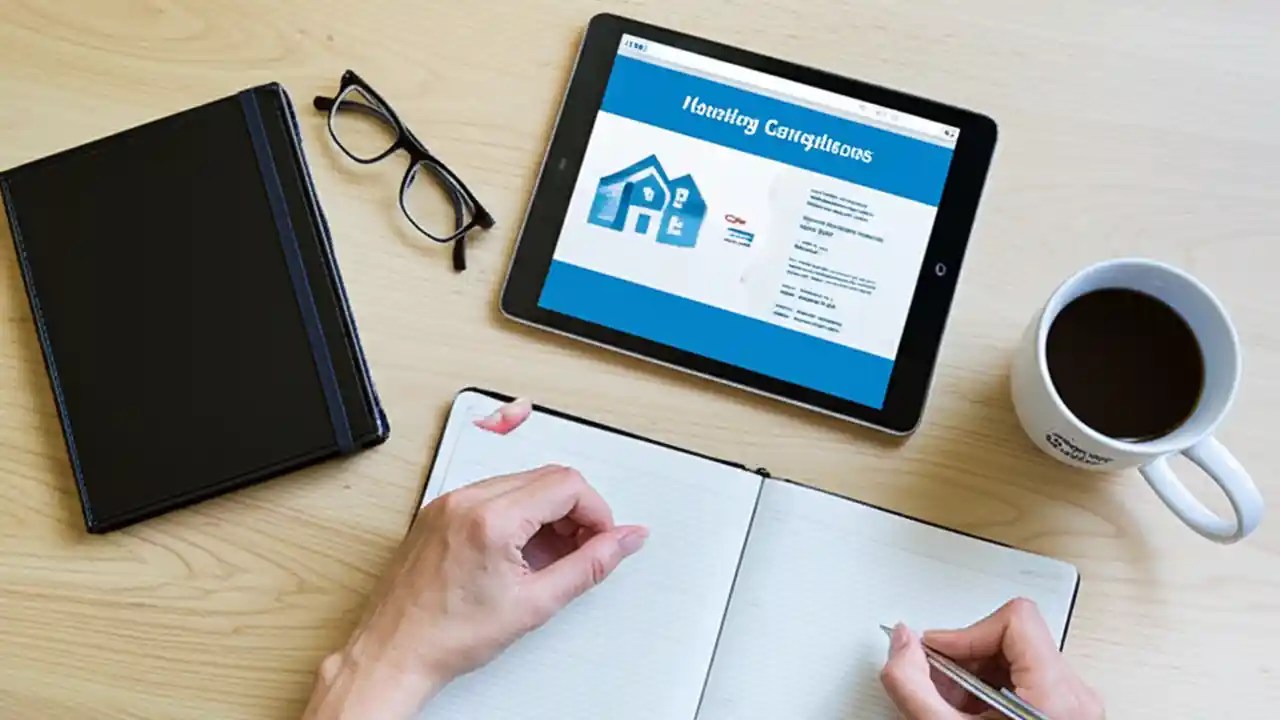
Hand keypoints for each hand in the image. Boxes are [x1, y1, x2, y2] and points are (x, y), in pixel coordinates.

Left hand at [303, 400, 648, 718]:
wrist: (395, 653)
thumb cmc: (448, 637)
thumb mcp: (535, 603)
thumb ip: (590, 565)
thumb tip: (626, 539)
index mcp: (491, 518)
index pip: (567, 485)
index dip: (596, 512)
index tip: (602, 540)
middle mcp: (466, 500)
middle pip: (547, 478)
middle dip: (575, 511)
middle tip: (580, 551)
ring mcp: (448, 503)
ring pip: (521, 483)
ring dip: (546, 513)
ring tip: (546, 559)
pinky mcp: (439, 512)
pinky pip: (492, 494)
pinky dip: (517, 515)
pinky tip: (518, 554)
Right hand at [881, 598, 1103, 718]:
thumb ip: (913, 685)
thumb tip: (903, 644)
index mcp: (1058, 697)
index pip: (1015, 620)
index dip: (966, 631)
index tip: (937, 653)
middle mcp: (1075, 698)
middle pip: (1012, 638)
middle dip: (963, 660)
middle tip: (936, 684)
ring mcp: (1073, 708)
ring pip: (1015, 660)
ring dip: (972, 678)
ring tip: (951, 709)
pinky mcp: (1062, 717)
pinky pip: (1023, 683)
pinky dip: (987, 695)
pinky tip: (968, 718)